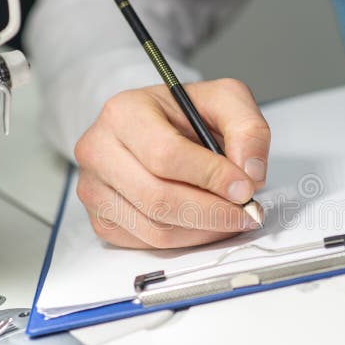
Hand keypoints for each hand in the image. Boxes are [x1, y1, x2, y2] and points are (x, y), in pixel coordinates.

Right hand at [74, 78, 269, 248]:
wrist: (154, 126)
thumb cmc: (185, 114)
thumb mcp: (225, 100)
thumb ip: (248, 129)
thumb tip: (250, 173)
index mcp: (124, 112)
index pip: (165, 155)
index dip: (210, 177)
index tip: (245, 188)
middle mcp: (99, 150)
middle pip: (157, 198)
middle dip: (212, 212)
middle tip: (246, 212)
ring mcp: (93, 188)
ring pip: (154, 228)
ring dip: (203, 231)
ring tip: (232, 218)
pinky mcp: (101, 218)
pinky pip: (147, 243)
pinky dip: (186, 240)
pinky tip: (206, 224)